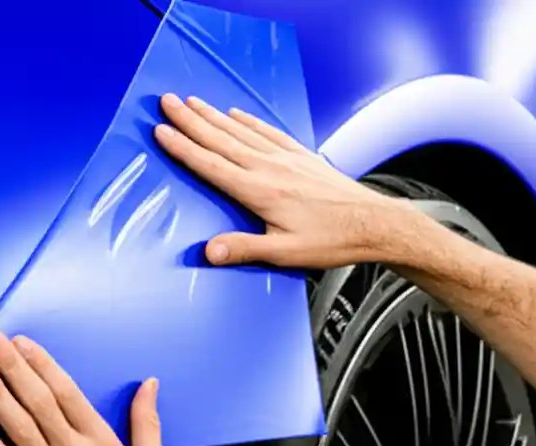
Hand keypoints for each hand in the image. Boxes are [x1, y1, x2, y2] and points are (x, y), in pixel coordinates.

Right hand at [153, 93, 440, 268]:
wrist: (373, 224)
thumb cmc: (331, 241)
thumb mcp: (285, 253)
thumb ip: (244, 249)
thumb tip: (209, 251)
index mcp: (259, 191)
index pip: (211, 165)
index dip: (183, 148)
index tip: (162, 131)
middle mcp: (269, 168)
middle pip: (220, 139)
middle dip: (190, 120)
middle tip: (167, 100)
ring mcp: (286, 158)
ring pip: (241, 131)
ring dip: (213, 115)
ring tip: (192, 101)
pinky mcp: (301, 156)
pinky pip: (268, 132)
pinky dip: (249, 121)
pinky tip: (237, 113)